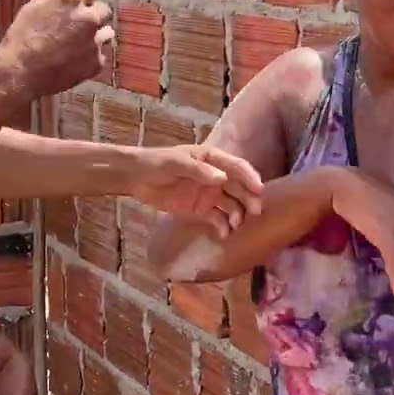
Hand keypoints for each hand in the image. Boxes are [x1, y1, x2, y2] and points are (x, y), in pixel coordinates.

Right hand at [0, 0, 112, 96]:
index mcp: (71, 1)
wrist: (21, 73)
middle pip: (103, 10)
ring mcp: (94, 42)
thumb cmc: (21, 38)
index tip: (79, 2)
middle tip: (80, 24)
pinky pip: (100, 56)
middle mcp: (88, 18)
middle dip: (93, 14)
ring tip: (79, 44)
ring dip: (97, 35)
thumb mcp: (30, 9)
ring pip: (107, 33)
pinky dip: (90, 57)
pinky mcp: (96, 63)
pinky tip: (75, 61)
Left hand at [130, 145, 263, 236]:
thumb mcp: (174, 163)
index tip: (258, 190)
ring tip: (236, 226)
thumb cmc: (156, 163)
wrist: (135, 178)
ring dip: (238, 215)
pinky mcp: (200, 209)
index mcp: (212, 159)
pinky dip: (223, 227)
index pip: (237, 167)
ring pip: (231, 205)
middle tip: (254, 214)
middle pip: (239, 188)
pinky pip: (217, 219)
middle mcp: (216, 177)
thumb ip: (197, 171)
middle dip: (249, 200)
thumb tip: (222, 179)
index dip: (250, 178)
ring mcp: (209, 194)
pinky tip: (224, 235)